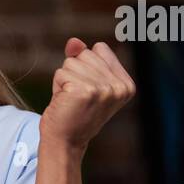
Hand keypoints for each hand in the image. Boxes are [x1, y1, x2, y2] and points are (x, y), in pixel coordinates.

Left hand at [39, 38, 135, 153]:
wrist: (65, 141)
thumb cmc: (73, 112)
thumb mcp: (83, 81)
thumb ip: (81, 58)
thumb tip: (74, 41)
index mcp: (126, 84)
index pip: (100, 49)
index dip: (85, 66)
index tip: (86, 90)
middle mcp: (118, 87)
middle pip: (85, 54)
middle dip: (73, 73)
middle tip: (75, 97)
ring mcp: (103, 89)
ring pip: (71, 63)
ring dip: (64, 81)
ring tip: (70, 100)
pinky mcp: (84, 91)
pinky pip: (61, 73)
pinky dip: (57, 87)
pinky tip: (64, 102)